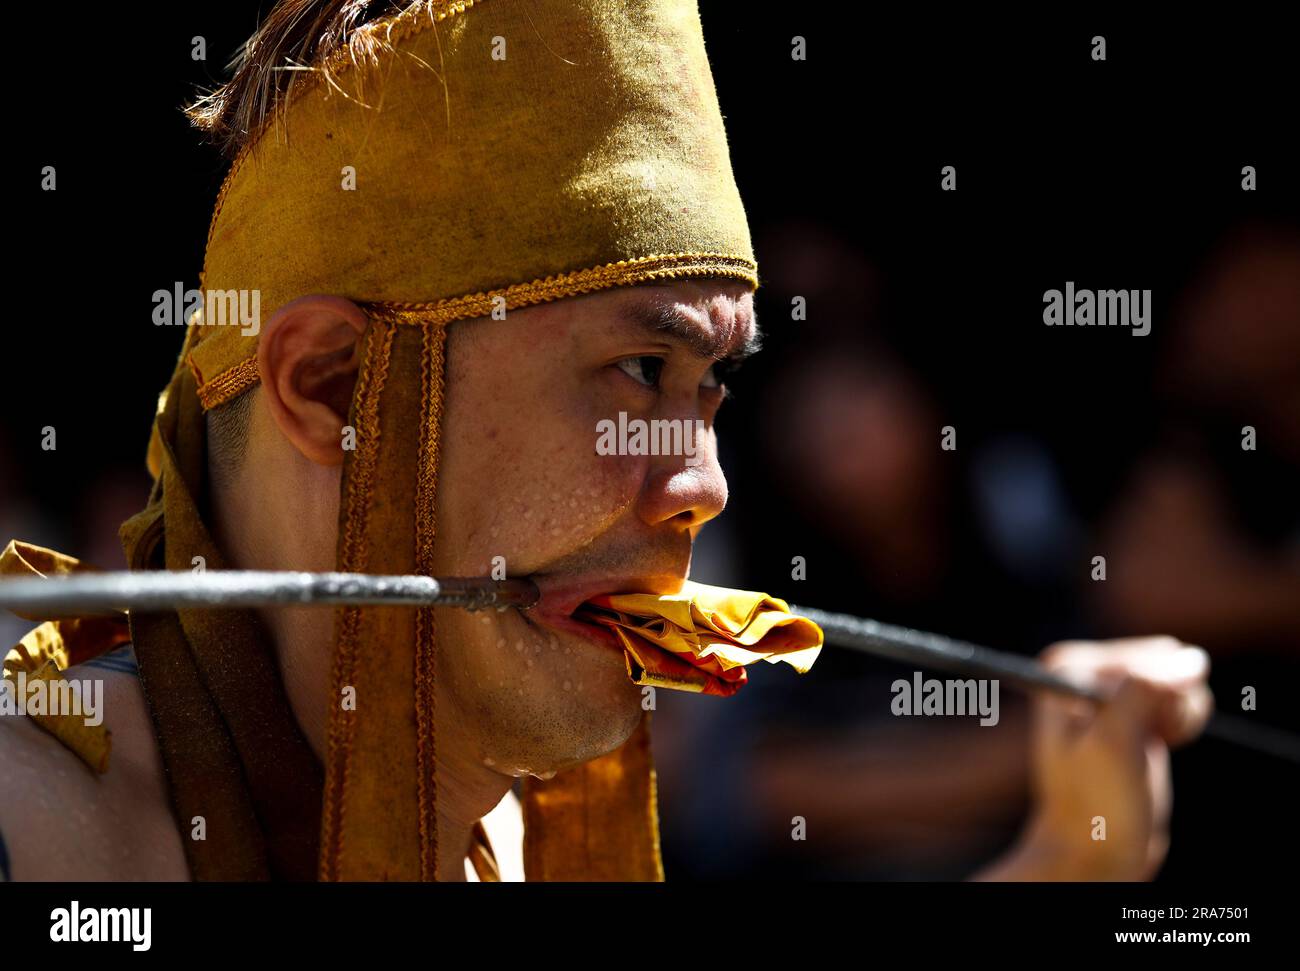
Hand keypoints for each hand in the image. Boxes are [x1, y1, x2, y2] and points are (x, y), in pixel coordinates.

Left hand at [1018, 637, 1213, 879]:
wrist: (1095, 847)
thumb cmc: (1095, 801)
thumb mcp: (1114, 743)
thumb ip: (1145, 691)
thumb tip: (1190, 657)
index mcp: (1067, 667)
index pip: (1146, 658)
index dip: (1157, 699)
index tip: (1134, 736)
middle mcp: (1085, 671)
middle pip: (1165, 664)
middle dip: (1170, 706)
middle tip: (1144, 744)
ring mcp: (1112, 690)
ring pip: (1179, 680)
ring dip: (1180, 716)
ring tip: (1153, 747)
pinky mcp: (1135, 711)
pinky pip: (1181, 699)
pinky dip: (1183, 722)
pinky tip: (1163, 745)